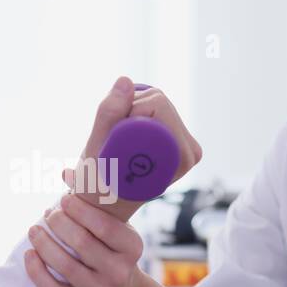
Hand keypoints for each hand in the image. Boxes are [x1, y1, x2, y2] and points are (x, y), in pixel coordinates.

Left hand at [24, 191, 144, 286]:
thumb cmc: (112, 251)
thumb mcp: (114, 228)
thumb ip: (94, 202)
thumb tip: (67, 172)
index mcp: (132, 248)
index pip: (104, 225)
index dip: (79, 209)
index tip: (64, 200)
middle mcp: (119, 271)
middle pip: (82, 243)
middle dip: (59, 223)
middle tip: (48, 214)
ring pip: (65, 266)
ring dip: (43, 244)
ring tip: (33, 230)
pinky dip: (37, 271)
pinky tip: (29, 255)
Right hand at [69, 78, 202, 219]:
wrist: (101, 206)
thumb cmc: (97, 187)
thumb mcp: (95, 150)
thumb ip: (109, 114)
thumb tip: (126, 80)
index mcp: (183, 156)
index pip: (158, 104)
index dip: (128, 110)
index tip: (113, 139)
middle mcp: (190, 150)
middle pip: (160, 99)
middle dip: (129, 110)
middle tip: (112, 140)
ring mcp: (184, 145)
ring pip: (156, 100)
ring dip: (130, 112)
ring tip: (117, 142)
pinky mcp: (175, 139)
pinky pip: (154, 107)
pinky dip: (134, 112)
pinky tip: (126, 135)